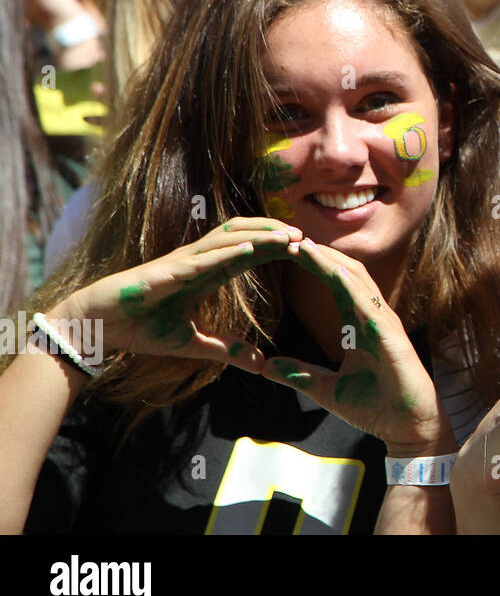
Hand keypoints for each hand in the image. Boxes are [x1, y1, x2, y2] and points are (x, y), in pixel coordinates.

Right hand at [47, 217, 300, 369]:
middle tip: (306, 235)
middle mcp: (197, 262)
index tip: (306, 249)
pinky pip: (201, 259)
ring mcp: (181, 264)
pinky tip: (250, 249)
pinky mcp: (165, 273)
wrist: (98, 327)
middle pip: (243, 236)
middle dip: (274, 232)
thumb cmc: (140, 329)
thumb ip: (226, 349)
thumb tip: (259, 364)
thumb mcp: (192, 343)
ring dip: (259, 235)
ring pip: (227, 239)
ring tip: (287, 234)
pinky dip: (227, 252)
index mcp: (206, 274)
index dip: (275, 247)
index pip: (248, 253)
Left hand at [260, 238, 445, 454]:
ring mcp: (384, 323)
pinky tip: (332, 272)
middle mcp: (373, 316)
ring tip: (305, 247)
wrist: (405, 428)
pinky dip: (350, 285)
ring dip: (331, 262)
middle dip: (320, 255)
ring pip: (357, 281)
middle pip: (346, 273)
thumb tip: (267, 366)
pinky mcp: (390, 336)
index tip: (290, 251)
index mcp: (361, 324)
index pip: (336, 284)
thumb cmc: (374, 408)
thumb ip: (299, 374)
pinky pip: (368, 303)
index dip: (315, 265)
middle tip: (291, 237)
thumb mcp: (325, 390)